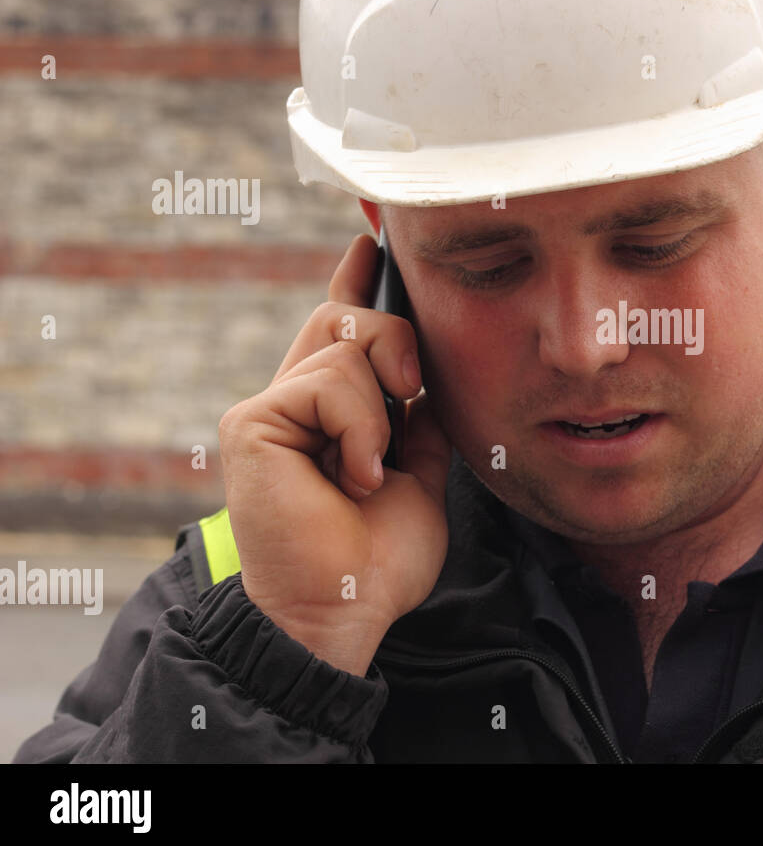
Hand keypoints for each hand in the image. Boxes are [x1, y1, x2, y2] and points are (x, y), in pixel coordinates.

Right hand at [217, 234, 450, 674]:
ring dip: (382, 407)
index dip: (359, 276)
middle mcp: (296, 400)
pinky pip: (330, 383)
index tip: (374, 235)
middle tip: (413, 391)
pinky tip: (355, 476)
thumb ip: (417, 417)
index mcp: (334, 410)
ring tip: (372, 470)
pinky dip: (362, 430)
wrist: (344, 610)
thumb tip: (424, 369)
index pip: (342, 325)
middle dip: (395, 338)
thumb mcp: (419, 472)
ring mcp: (271, 409)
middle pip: (346, 316)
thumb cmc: (379, 557)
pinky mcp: (255, 422)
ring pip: (345, 342)